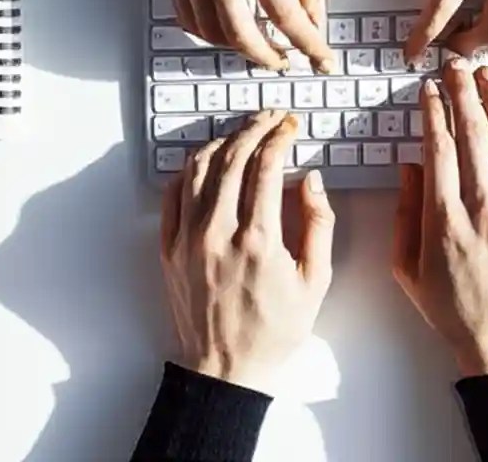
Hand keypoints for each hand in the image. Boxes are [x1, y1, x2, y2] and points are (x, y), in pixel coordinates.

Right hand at [150, 0, 333, 72]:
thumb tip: (313, 7)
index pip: (286, 16)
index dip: (308, 45)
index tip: (322, 60)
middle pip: (242, 36)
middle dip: (268, 58)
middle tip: (285, 62)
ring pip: (211, 30)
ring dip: (238, 46)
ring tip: (258, 44)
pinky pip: (186, 13)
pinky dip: (209, 29)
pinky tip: (227, 25)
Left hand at [159, 111, 336, 392]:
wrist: (225, 369)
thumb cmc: (274, 330)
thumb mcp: (315, 281)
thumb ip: (318, 224)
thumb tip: (312, 180)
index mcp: (258, 240)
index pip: (266, 166)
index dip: (280, 137)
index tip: (290, 125)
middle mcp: (217, 233)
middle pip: (232, 158)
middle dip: (253, 128)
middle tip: (269, 118)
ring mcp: (188, 239)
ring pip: (198, 170)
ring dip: (221, 142)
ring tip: (241, 133)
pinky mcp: (169, 249)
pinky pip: (173, 195)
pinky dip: (190, 171)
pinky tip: (207, 163)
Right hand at [392, 60, 487, 376]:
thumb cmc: (453, 310)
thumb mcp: (407, 269)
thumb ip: (404, 215)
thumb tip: (409, 167)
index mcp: (443, 219)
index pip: (438, 146)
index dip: (432, 110)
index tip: (427, 89)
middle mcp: (483, 206)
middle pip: (474, 132)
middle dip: (463, 92)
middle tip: (456, 67)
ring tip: (486, 75)